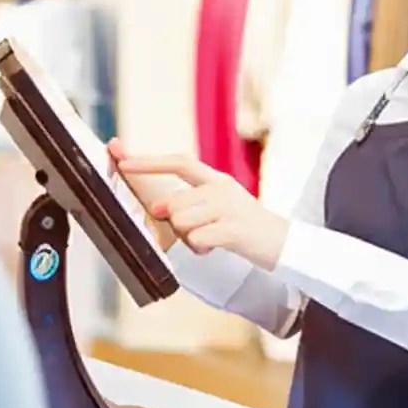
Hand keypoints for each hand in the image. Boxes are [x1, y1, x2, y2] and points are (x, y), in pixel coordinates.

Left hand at [108, 141, 289, 269]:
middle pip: (174, 202)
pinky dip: (199, 248)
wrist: (285, 244)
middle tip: (193, 230)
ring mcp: (229, 207)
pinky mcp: (233, 229)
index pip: (179, 162)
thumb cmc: (244, 227)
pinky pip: (196, 239)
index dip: (149, 162)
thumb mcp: (218, 207)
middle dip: (174, 221)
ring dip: (188, 237)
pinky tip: (213, 248)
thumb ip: (189, 202)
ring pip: (181, 221)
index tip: (122, 159)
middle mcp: (222, 188)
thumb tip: (157, 206)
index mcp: (216, 179)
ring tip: (209, 240)